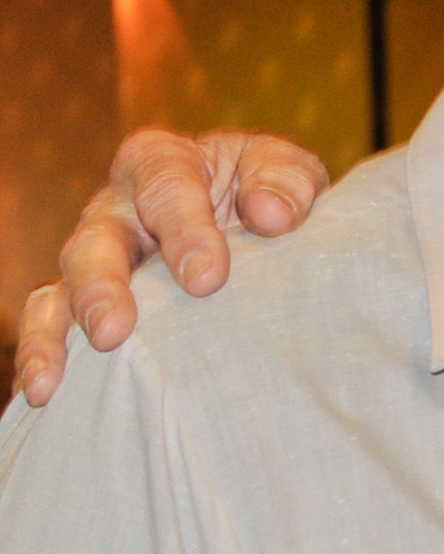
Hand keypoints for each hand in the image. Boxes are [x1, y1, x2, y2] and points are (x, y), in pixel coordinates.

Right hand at [15, 131, 327, 406]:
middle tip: (116, 329)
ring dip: (59, 329)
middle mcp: (119, 205)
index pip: (166, 187)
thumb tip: (270, 212)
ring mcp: (97, 253)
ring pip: (64, 285)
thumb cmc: (271, 194)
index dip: (184, 231)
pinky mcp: (87, 297)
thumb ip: (286, 182)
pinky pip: (52, 319)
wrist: (263, 222)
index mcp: (165, 162)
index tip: (207, 279)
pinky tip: (42, 391)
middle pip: (97, 239)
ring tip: (58, 376)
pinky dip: (45, 352)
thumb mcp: (290, 172)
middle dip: (102, 285)